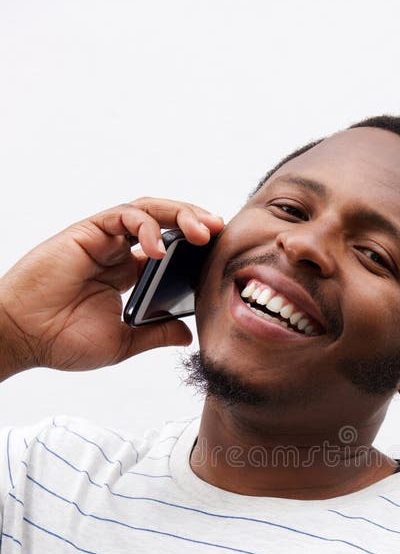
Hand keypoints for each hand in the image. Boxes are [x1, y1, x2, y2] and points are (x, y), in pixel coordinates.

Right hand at [0, 198, 223, 377]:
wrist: (24, 338)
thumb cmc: (62, 341)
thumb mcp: (123, 342)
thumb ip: (155, 334)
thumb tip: (189, 335)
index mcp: (128, 277)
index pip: (170, 252)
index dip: (196, 250)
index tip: (221, 255)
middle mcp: (118, 253)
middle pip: (165, 224)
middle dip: (195, 223)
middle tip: (221, 231)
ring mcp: (103, 241)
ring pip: (148, 211)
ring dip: (178, 216)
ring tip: (202, 232)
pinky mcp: (87, 232)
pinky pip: (123, 217)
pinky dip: (145, 227)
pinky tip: (156, 250)